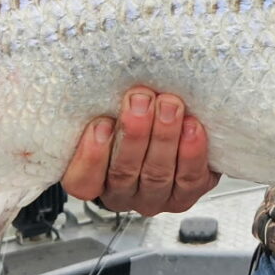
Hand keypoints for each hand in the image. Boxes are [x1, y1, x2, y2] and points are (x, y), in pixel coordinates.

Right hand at [61, 87, 219, 214]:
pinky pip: (190, 179)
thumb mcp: (108, 110)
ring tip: (169, 105)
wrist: (173, 124)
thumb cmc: (133, 116)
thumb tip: (95, 76)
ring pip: (157, 174)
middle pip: (124, 172)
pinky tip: (193, 127)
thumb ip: (100, 105)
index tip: (102, 123)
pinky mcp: (188, 193)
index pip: (81, 181)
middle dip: (134, 133)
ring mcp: (156, 197)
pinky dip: (192, 153)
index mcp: (94, 179)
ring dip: (164, 137)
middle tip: (141, 99)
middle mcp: (123, 193)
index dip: (90, 156)